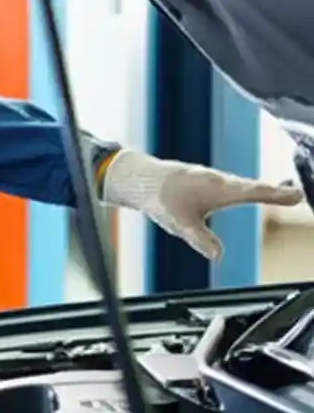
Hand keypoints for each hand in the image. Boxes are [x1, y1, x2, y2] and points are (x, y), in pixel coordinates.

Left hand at [100, 149, 302, 258]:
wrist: (138, 178)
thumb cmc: (160, 199)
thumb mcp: (180, 224)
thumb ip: (200, 239)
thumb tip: (218, 256)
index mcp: (218, 189)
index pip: (254, 192)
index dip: (277, 196)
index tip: (298, 196)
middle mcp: (218, 180)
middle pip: (252, 186)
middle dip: (274, 191)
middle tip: (296, 195)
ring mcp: (211, 178)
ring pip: (240, 184)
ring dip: (261, 188)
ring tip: (281, 192)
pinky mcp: (203, 179)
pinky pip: (230, 183)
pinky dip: (244, 187)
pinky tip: (248, 191)